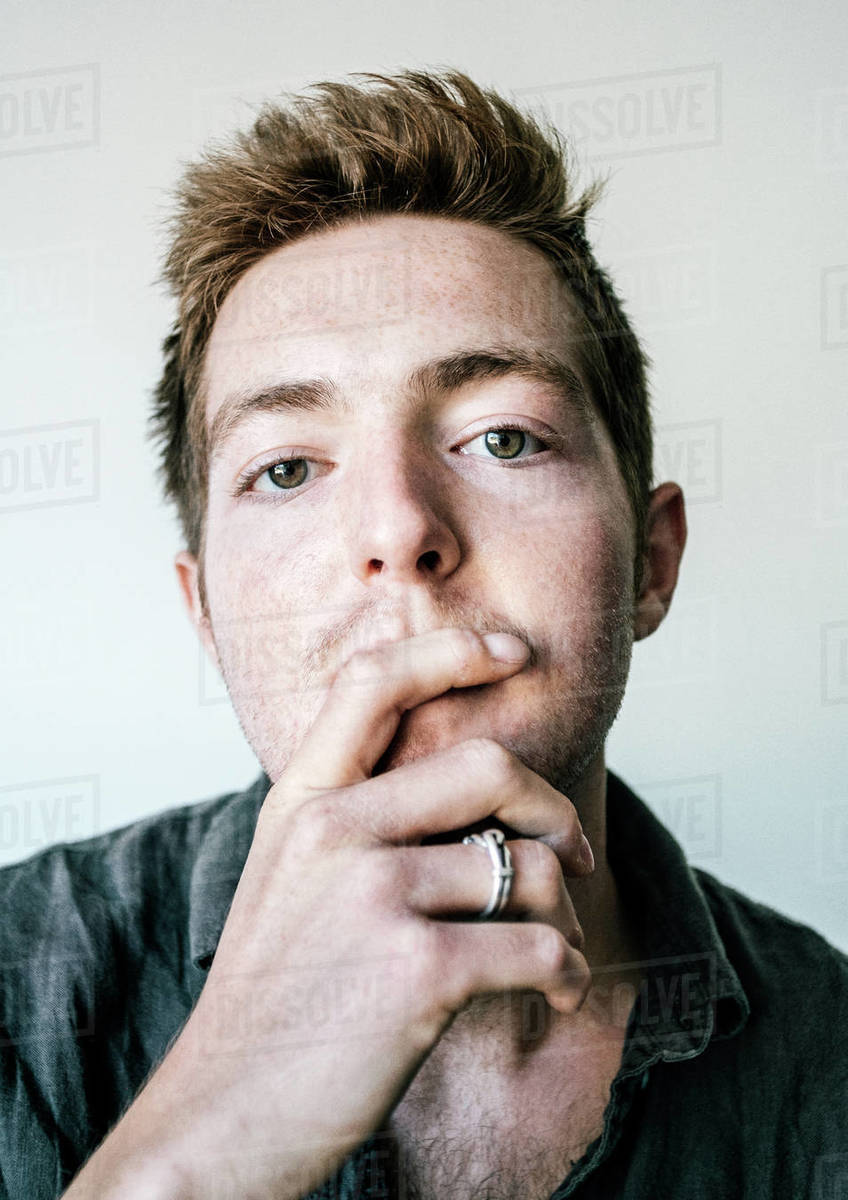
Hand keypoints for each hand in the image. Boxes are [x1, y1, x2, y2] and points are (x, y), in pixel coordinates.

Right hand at [64, 628, 593, 1199]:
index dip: (450, 649)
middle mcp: (331, 832)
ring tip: (560, 954)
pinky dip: (569, 973)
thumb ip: (352, 818)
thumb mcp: (286, 881)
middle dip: (551, 808)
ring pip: (529, 866)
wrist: (223, 1119)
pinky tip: (558, 993)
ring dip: (567, 914)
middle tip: (574, 854)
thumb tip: (468, 786)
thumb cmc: (274, 1000)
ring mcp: (373, 896)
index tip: (512, 651)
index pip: (373, 683)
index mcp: (299, 803)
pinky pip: (541, 946)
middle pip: (487, 766)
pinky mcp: (417, 970)